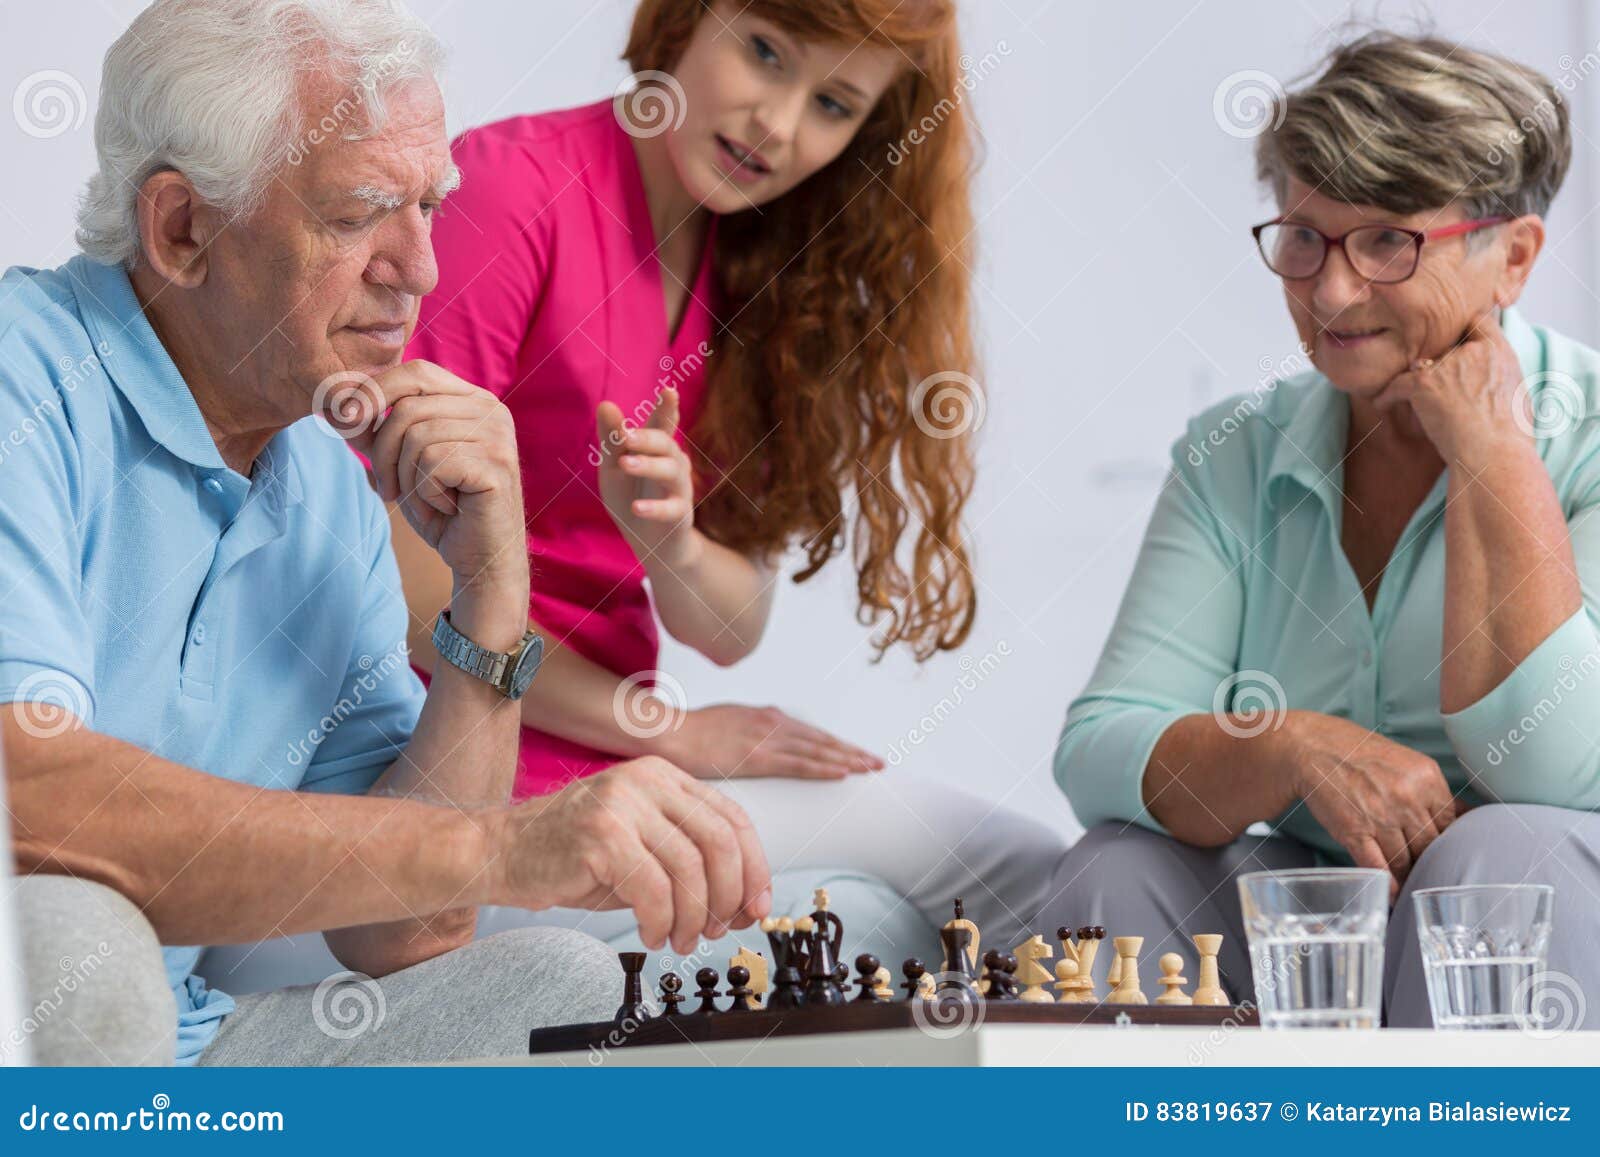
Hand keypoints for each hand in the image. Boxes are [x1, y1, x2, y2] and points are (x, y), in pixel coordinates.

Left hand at [346, 361, 526, 600]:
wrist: (481, 560)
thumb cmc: (444, 511)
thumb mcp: (402, 465)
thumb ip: (376, 433)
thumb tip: (335, 406)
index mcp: (473, 400)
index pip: (416, 372)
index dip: (376, 391)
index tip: (346, 422)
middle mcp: (491, 410)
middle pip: (408, 408)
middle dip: (383, 452)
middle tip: (391, 489)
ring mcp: (497, 436)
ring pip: (416, 437)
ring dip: (406, 478)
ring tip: (425, 500)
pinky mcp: (495, 465)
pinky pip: (432, 463)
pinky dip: (426, 493)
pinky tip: (446, 508)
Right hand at [493, 757, 771, 952]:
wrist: (502, 852)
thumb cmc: (573, 855)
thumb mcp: (642, 843)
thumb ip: (690, 859)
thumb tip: (741, 901)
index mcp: (664, 777)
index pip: (732, 819)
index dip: (754, 867)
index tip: (756, 905)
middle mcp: (647, 781)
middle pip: (719, 842)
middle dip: (729, 896)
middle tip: (718, 928)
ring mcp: (622, 805)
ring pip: (689, 870)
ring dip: (693, 918)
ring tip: (680, 939)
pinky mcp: (600, 836)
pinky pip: (654, 890)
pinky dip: (661, 921)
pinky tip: (651, 933)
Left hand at [596, 389, 697, 568]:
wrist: (648, 543)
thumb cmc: (631, 496)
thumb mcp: (614, 468)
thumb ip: (612, 440)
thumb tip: (606, 404)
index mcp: (656, 448)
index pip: (663, 423)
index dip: (667, 407)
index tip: (669, 391)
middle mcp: (673, 463)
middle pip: (666, 444)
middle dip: (648, 438)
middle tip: (626, 436)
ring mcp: (679, 489)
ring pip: (672, 471)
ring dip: (649, 465)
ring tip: (625, 464)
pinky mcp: (680, 516)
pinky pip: (672, 509)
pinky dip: (655, 507)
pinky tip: (638, 507)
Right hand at [655, 704, 884, 779]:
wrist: (670, 733)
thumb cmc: (693, 732)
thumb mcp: (730, 723)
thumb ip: (752, 730)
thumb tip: (765, 740)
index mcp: (767, 717)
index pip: (812, 734)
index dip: (838, 745)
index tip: (859, 754)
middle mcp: (773, 724)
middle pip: (822, 741)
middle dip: (852, 752)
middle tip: (879, 762)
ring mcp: (766, 739)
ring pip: (817, 752)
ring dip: (847, 760)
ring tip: (870, 768)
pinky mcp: (757, 756)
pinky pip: (798, 765)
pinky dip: (823, 768)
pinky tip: (842, 773)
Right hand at [1277, 713, 1466, 896]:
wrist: (1314, 747)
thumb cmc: (1361, 754)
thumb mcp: (1408, 763)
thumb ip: (1435, 791)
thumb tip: (1468, 816)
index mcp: (1427, 778)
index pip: (1450, 825)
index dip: (1446, 843)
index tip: (1442, 853)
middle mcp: (1407, 798)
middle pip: (1430, 846)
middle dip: (1429, 862)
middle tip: (1429, 872)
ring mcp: (1380, 816)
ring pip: (1405, 860)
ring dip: (1408, 876)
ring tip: (1410, 885)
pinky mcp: (1354, 831)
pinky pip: (1378, 866)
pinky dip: (1387, 885)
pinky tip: (1393, 894)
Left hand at [1372, 312, 1528, 465]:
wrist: (1494, 455)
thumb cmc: (1509, 437)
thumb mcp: (1517, 395)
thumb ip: (1500, 376)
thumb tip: (1493, 378)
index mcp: (1500, 351)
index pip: (1477, 321)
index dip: (1460, 329)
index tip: (1449, 338)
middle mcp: (1473, 351)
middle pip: (1442, 343)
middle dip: (1433, 359)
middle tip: (1422, 375)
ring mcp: (1447, 365)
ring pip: (1419, 365)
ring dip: (1411, 379)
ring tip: (1399, 392)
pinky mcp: (1424, 382)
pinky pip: (1396, 384)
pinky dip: (1387, 395)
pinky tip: (1381, 404)